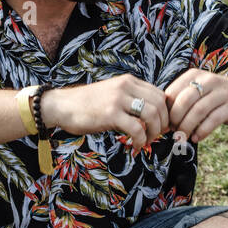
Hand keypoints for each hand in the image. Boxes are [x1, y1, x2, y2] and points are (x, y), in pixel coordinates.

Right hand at [40, 74, 169, 149]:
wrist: (62, 106)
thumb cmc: (86, 105)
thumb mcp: (112, 94)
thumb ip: (130, 99)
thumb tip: (149, 115)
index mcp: (128, 81)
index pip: (159, 94)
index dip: (165, 113)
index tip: (161, 126)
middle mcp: (125, 86)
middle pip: (159, 104)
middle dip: (163, 124)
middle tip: (156, 136)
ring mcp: (118, 99)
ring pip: (152, 115)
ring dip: (154, 132)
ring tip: (146, 141)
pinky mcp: (111, 114)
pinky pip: (137, 129)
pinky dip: (141, 140)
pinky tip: (136, 146)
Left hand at [163, 69, 227, 144]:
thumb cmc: (211, 97)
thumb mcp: (196, 92)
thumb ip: (179, 101)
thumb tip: (161, 121)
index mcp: (193, 75)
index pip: (172, 92)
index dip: (166, 111)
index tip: (164, 123)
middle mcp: (207, 80)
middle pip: (184, 101)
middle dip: (175, 119)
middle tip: (173, 131)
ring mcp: (221, 93)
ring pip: (198, 111)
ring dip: (187, 127)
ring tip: (182, 137)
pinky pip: (213, 120)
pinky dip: (202, 131)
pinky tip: (195, 138)